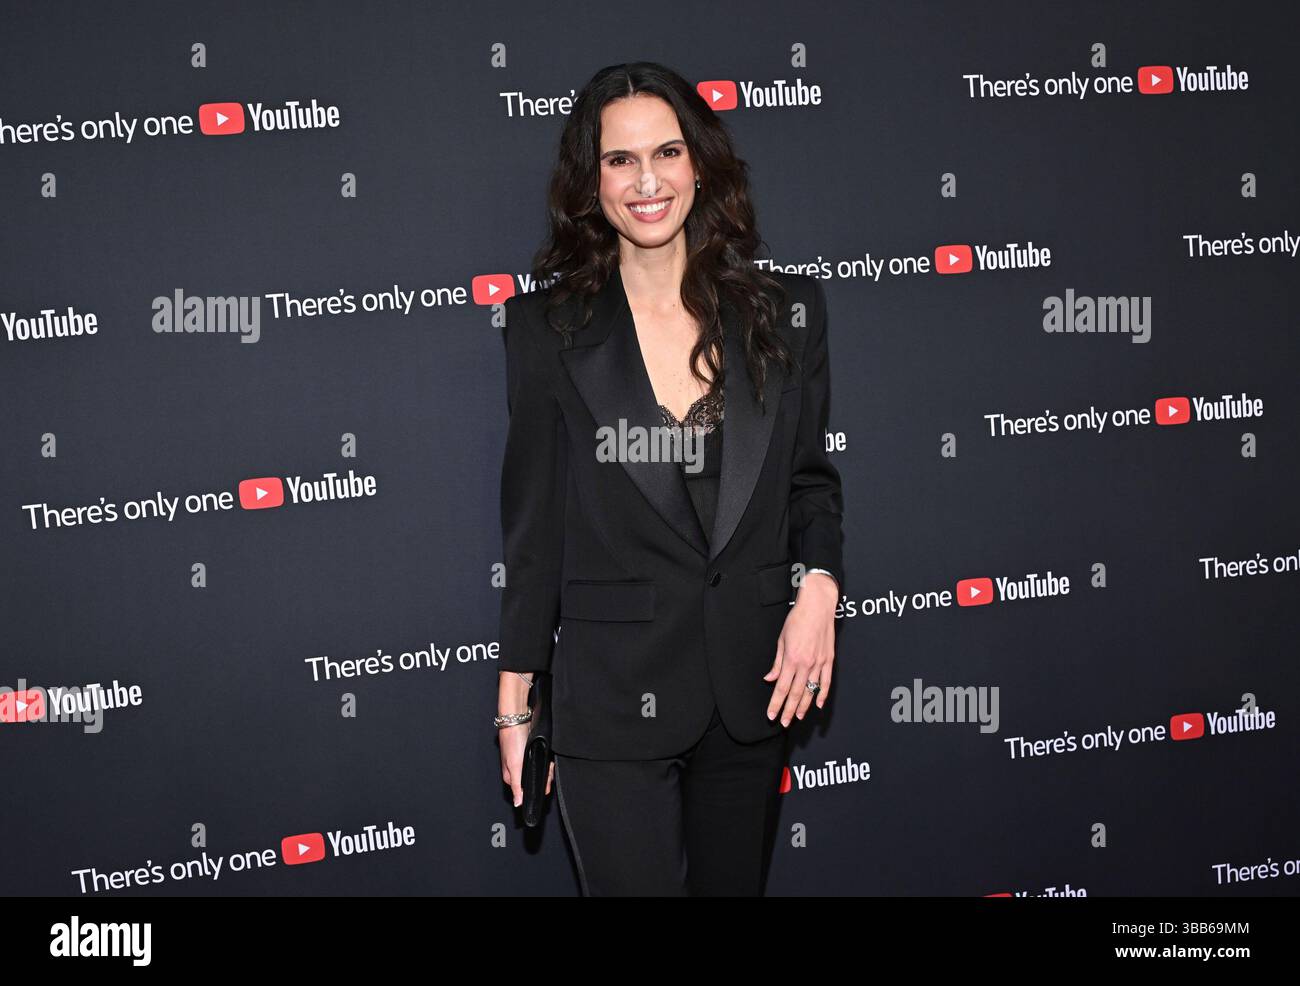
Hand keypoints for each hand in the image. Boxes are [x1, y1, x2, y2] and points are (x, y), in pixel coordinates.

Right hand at [499, 722, 554, 807]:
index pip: (527, 790)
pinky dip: (546, 761)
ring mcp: (524, 761)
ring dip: (546, 769)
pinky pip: (541, 761)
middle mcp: (517, 771)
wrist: (517, 719)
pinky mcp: (530, 753)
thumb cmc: (513, 741)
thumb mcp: (515, 765)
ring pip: (539, 771)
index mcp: (511, 777)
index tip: (546, 786)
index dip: (538, 789)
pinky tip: (549, 760)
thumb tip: (517, 804)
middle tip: (549, 770)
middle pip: (534, 780)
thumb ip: (517, 786)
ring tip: (549, 764)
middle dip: (545, 777)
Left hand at [763, 572, 836, 725]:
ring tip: (798, 717)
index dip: (776, 703)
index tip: (771, 714)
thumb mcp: (781, 639)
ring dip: (803, 705)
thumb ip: (777, 662)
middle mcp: (805, 663)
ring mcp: (819, 662)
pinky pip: (826, 681)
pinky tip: (818, 704)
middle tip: (784, 722)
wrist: (818, 606)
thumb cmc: (797, 619)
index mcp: (791, 658)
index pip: (781, 688)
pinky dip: (822, 694)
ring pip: (810, 690)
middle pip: (795, 693)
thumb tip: (770, 678)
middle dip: (788, 710)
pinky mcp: (829, 659)